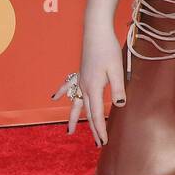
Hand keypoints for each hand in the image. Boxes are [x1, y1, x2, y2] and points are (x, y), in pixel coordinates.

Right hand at [50, 20, 125, 145]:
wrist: (96, 31)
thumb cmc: (108, 49)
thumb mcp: (116, 69)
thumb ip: (117, 88)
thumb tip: (120, 106)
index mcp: (93, 88)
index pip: (97, 115)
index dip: (100, 129)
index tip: (104, 142)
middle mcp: (84, 86)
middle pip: (87, 112)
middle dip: (92, 128)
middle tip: (96, 144)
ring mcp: (80, 79)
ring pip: (75, 103)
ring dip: (73, 118)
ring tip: (68, 132)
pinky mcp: (80, 72)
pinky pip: (68, 86)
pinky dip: (62, 92)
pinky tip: (54, 97)